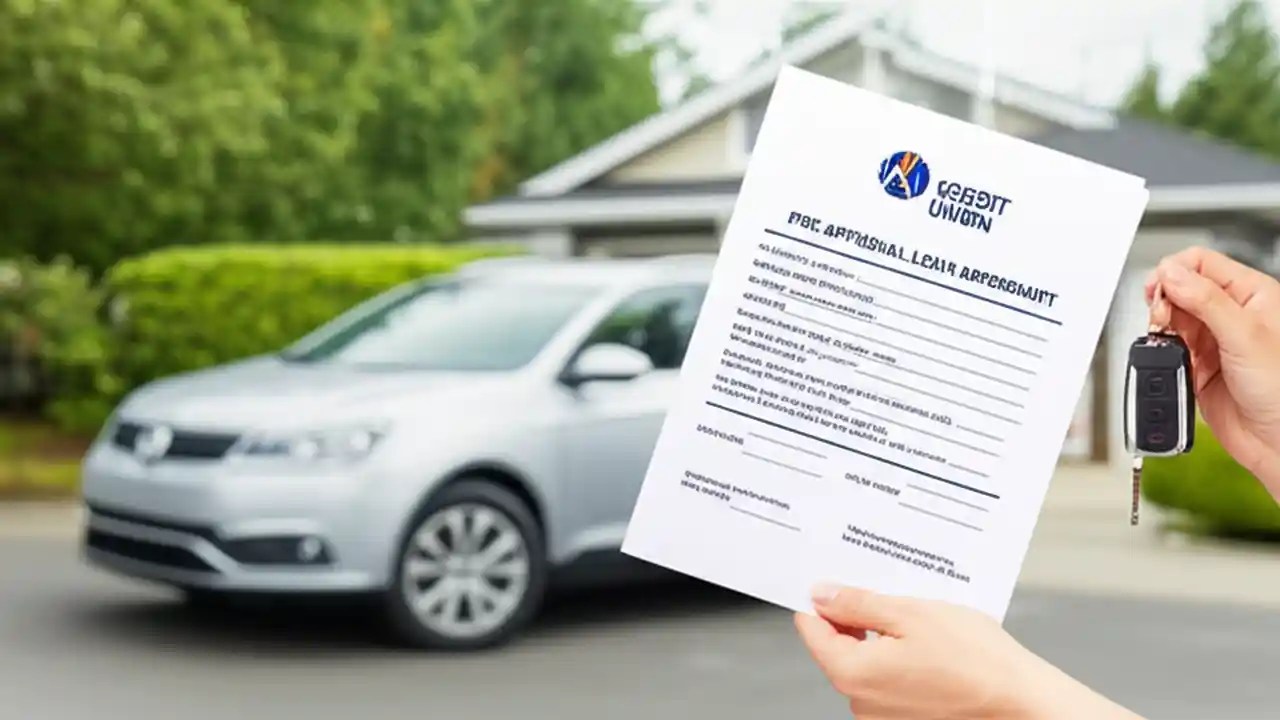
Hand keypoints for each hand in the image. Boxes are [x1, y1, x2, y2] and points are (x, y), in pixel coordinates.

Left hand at [794, 584, 1143, 719]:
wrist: (1021, 701)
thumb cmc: (975, 659)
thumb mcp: (910, 613)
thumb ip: (857, 604)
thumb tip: (821, 595)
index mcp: (852, 673)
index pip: (812, 630)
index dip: (820, 600)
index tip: (830, 581)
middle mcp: (860, 702)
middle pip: (838, 648)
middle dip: (856, 619)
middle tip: (885, 593)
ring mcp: (881, 717)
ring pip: (866, 665)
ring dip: (881, 641)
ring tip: (918, 622)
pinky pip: (888, 683)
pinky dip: (899, 662)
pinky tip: (928, 648)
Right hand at [1145, 247, 1279, 492]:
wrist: (1278, 444)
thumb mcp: (1247, 337)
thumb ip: (1206, 301)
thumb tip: (1172, 273)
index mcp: (1253, 295)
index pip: (1202, 263)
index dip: (1176, 271)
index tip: (1161, 289)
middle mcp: (1231, 315)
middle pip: (1181, 288)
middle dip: (1163, 298)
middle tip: (1161, 316)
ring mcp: (1213, 341)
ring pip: (1171, 317)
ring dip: (1160, 325)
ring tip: (1164, 337)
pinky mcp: (1197, 366)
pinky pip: (1168, 348)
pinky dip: (1160, 350)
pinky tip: (1167, 356)